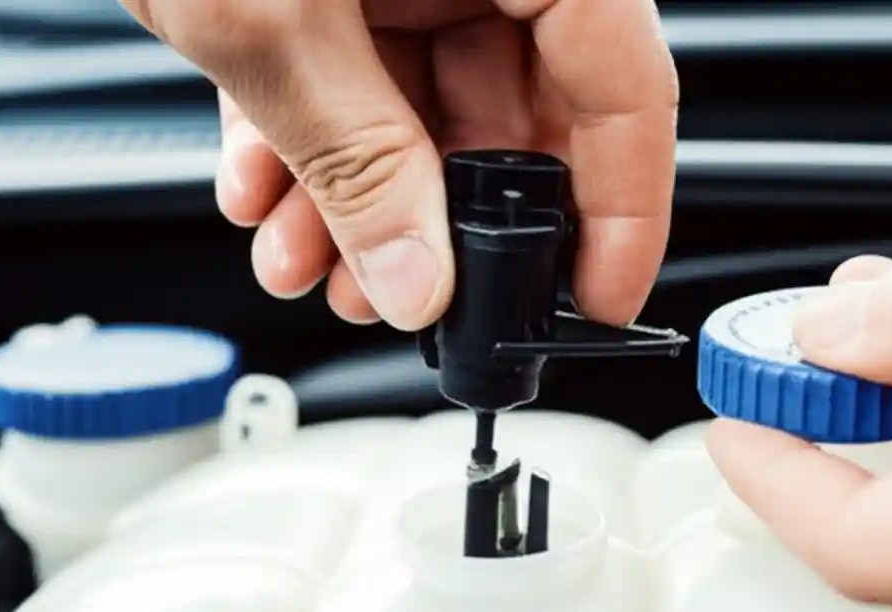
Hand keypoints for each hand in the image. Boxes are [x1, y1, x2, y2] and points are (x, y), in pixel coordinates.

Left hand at [119, 0, 677, 329]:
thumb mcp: (272, 20)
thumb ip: (356, 159)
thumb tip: (419, 281)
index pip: (624, 86)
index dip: (624, 213)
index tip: (592, 302)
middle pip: (520, 111)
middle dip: (446, 223)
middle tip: (405, 294)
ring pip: (429, 107)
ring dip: (363, 199)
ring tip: (310, 261)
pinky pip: (362, 73)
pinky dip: (313, 139)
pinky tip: (267, 191)